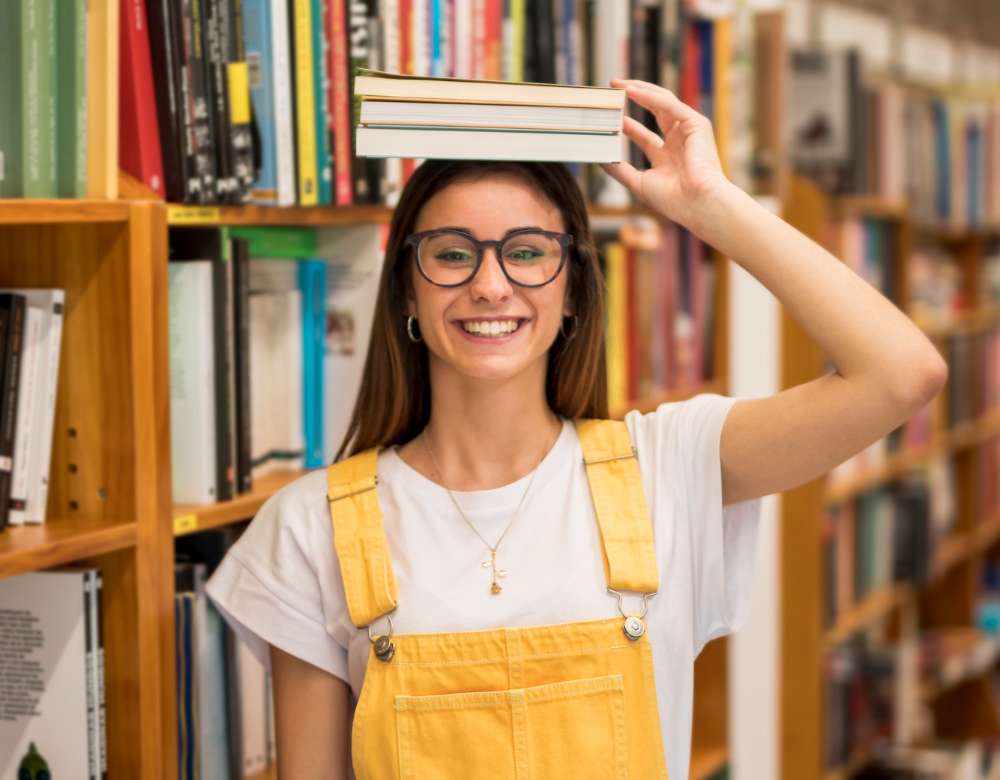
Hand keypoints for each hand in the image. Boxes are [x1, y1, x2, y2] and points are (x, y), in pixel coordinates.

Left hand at [600, 79, 728, 230]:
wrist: (696, 204)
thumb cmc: (673, 199)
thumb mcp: (638, 182)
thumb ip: (619, 170)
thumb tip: (600, 159)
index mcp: (666, 156)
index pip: (642, 134)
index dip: (626, 123)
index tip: (607, 115)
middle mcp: (678, 140)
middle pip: (652, 110)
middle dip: (632, 97)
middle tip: (612, 88)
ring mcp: (688, 130)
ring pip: (661, 100)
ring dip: (639, 89)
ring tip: (618, 84)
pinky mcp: (696, 123)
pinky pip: (669, 104)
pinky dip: (650, 96)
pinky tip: (631, 91)